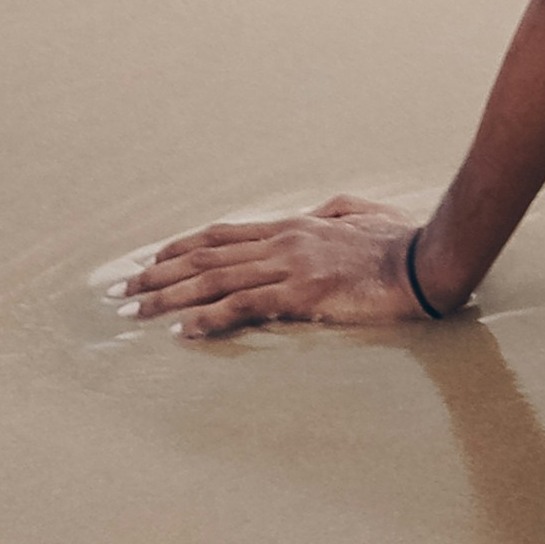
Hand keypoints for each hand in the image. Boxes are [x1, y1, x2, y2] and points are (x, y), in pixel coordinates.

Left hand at [122, 191, 456, 339]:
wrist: (425, 262)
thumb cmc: (399, 242)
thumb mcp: (365, 214)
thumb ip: (336, 211)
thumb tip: (320, 211)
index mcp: (293, 226)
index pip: (221, 235)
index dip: (180, 248)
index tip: (148, 262)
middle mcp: (282, 241)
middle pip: (205, 257)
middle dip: (156, 275)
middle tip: (120, 292)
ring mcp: (289, 266)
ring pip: (213, 280)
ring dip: (167, 297)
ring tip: (134, 314)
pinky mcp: (300, 294)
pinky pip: (242, 306)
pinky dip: (207, 319)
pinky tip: (182, 332)